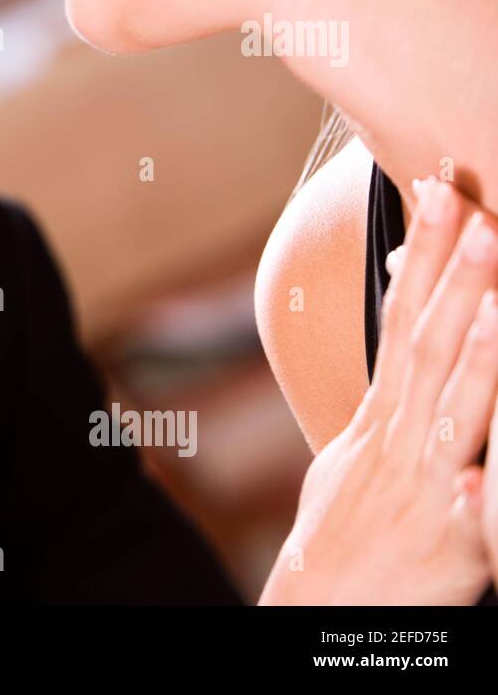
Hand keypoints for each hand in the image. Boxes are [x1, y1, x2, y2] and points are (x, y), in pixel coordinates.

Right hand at [260, 176, 497, 603]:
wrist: (321, 609)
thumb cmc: (346, 536)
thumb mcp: (357, 459)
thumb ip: (389, 411)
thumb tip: (405, 366)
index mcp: (382, 416)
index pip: (403, 318)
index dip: (422, 256)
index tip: (436, 193)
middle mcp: (398, 438)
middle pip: (425, 343)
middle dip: (451, 274)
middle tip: (469, 208)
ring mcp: (422, 484)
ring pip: (450, 406)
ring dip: (473, 349)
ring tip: (495, 294)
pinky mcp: (450, 540)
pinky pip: (473, 507)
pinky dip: (481, 477)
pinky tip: (490, 452)